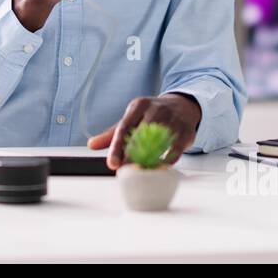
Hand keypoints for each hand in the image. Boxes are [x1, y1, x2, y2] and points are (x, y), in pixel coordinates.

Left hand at [86, 94, 200, 169]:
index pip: (124, 127)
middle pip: (141, 134)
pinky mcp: (185, 130)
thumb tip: (92, 144)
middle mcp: (155, 110)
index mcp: (138, 106)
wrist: (182, 106)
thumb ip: (112, 134)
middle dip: (132, 155)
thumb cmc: (152, 115)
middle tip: (126, 171)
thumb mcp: (131, 119)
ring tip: (142, 171)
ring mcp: (172, 119)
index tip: (112, 164)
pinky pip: (176, 148)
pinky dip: (167, 159)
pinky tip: (160, 167)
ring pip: (159, 141)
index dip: (117, 147)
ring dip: (150, 159)